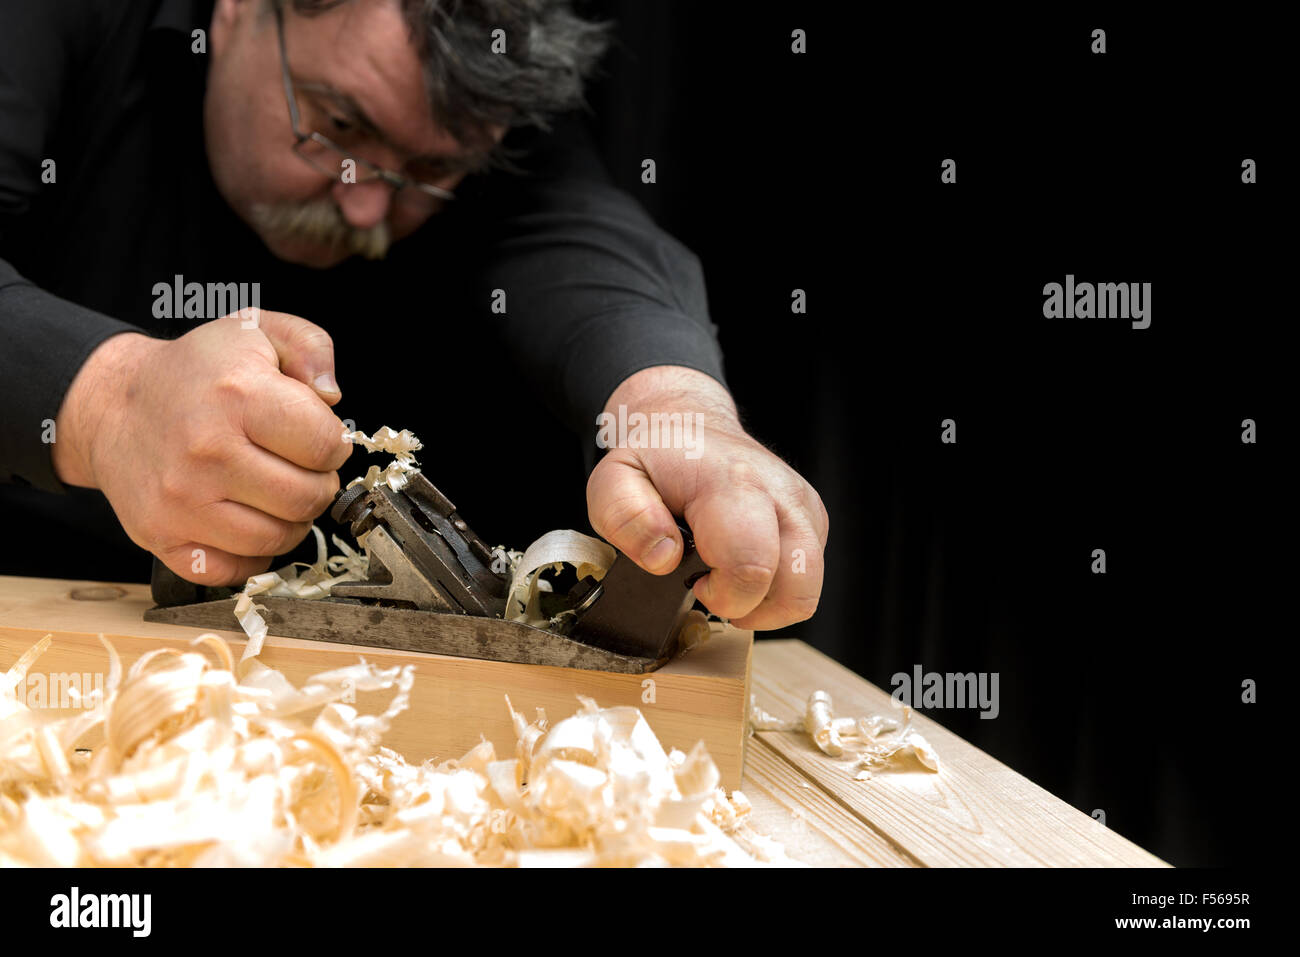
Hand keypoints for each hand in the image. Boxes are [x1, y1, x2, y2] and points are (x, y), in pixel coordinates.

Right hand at [53, 312, 352, 584]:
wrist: (115, 404)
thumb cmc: (195, 372)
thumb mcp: (256, 330)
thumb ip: (312, 348)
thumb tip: (333, 398)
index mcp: (238, 396)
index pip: (326, 446)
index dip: (333, 443)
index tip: (317, 437)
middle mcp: (207, 452)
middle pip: (308, 497)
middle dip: (317, 483)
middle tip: (298, 467)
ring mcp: (181, 501)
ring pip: (278, 539)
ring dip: (290, 520)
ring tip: (274, 491)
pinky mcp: (161, 535)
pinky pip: (234, 570)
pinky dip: (251, 554)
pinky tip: (246, 519)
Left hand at [586, 367, 828, 630]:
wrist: (691, 424)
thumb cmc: (655, 458)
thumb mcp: (613, 482)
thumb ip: (627, 520)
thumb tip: (664, 558)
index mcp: (732, 485)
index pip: (751, 568)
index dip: (723, 596)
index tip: (696, 583)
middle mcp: (780, 493)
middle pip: (797, 587)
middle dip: (751, 607)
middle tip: (713, 587)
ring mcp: (802, 505)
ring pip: (809, 588)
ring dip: (768, 602)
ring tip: (728, 581)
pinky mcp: (813, 517)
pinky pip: (809, 574)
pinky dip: (777, 585)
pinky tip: (742, 563)